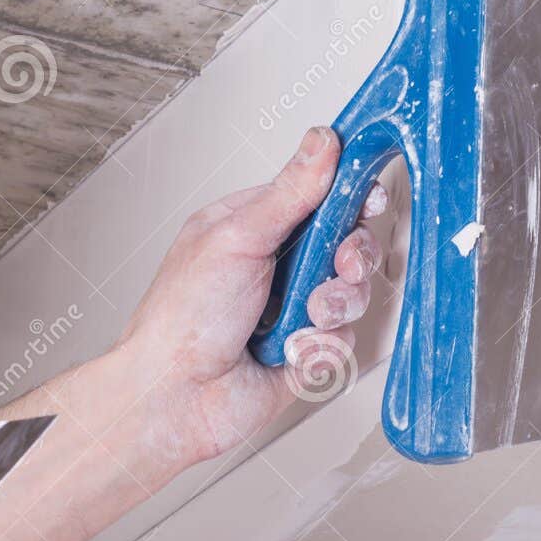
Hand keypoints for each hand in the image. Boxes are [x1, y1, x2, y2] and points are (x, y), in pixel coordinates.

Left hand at [112, 126, 387, 464]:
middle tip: (339, 265)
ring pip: (355, 292)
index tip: (366, 203)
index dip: (351, 197)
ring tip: (306, 317)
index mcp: (255, 226)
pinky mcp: (309, 350)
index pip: (320, 195)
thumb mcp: (237, 238)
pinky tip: (291, 351)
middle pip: (350, 242)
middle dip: (352, 256)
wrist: (174, 399)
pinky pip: (345, 340)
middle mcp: (279, 265)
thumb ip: (290, 192)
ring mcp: (295, 308)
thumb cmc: (182, 319)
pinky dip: (322, 347)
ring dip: (336, 305)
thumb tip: (323, 141)